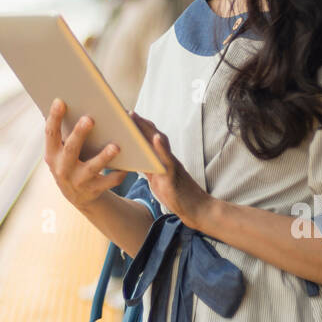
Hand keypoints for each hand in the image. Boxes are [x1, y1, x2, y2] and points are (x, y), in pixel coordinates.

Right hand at [44, 98, 130, 210]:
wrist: (77, 196)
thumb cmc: (71, 162)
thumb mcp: (62, 152)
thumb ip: (65, 134)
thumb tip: (73, 104)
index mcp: (52, 154)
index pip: (51, 133)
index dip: (54, 117)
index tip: (60, 101)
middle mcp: (62, 168)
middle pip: (71, 149)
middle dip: (80, 134)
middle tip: (90, 119)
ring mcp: (77, 181)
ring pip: (92, 168)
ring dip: (104, 157)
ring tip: (116, 146)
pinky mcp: (93, 190)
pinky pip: (108, 183)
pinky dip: (118, 175)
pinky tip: (128, 167)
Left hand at [128, 111, 211, 227]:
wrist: (196, 210)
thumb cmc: (177, 196)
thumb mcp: (157, 181)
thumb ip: (148, 169)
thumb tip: (134, 161)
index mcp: (162, 160)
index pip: (149, 140)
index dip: (139, 128)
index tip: (126, 117)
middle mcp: (167, 158)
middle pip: (153, 136)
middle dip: (139, 123)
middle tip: (125, 111)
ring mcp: (171, 164)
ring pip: (159, 142)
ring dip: (147, 129)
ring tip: (135, 117)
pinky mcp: (174, 175)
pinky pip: (168, 159)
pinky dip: (161, 148)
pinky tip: (155, 138)